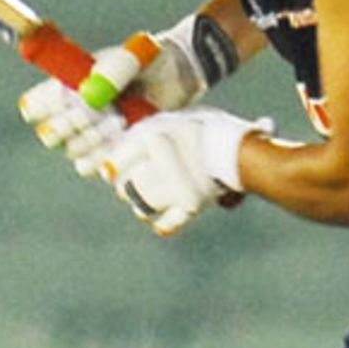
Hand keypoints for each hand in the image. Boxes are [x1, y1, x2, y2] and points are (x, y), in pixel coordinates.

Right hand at [18, 12, 240, 177]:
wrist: (177, 77)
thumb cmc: (149, 61)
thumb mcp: (133, 58)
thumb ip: (113, 70)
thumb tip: (88, 95)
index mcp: (68, 86)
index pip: (36, 103)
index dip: (39, 107)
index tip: (58, 103)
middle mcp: (74, 114)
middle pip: (52, 134)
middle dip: (67, 127)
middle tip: (90, 114)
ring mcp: (92, 136)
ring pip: (74, 152)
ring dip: (92, 141)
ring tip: (119, 121)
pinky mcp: (111, 153)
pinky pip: (97, 166)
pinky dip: (108, 157)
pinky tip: (124, 139)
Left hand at [102, 107, 272, 235]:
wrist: (239, 147)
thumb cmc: (204, 130)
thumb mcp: (171, 122)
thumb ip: (143, 136)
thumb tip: (115, 157)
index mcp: (152, 136)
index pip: (114, 162)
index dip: (112, 168)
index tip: (109, 173)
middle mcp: (158, 161)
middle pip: (125, 187)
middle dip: (128, 187)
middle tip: (135, 183)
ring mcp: (174, 185)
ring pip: (141, 206)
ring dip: (143, 205)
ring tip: (152, 198)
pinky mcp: (189, 205)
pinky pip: (165, 225)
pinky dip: (162, 224)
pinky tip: (162, 221)